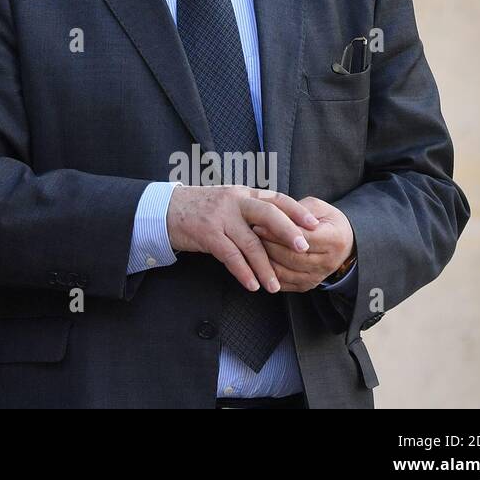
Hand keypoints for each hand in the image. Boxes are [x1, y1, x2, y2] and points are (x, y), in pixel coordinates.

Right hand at [166, 185, 320, 292]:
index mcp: (243, 194)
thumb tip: (280, 226)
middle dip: (288, 233)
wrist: (165, 210)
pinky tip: (252, 285)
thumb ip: (250, 210)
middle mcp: (234, 201)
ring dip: (265, 267)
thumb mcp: (227, 202)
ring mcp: (220, 217)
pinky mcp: (207, 233)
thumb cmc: (200, 208)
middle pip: (268, 215)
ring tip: (275, 286)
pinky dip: (243, 272)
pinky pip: (230, 256)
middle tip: (304, 250)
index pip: (276, 199)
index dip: (297, 211)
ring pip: (250, 242)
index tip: (315, 225)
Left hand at [251, 195, 354, 291]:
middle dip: (267, 246)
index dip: (277, 232)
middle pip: (291, 257)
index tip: (259, 224)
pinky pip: (282, 283)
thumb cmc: (325, 221)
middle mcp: (328, 262)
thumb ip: (297, 210)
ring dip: (264, 260)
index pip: (301, 238)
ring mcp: (317, 276)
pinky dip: (267, 273)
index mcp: (334, 239)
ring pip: (284, 272)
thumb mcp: (317, 207)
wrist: (343, 244)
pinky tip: (256, 261)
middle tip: (250, 236)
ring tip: (251, 247)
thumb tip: (273, 216)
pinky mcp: (307, 285)